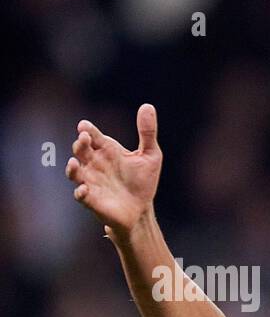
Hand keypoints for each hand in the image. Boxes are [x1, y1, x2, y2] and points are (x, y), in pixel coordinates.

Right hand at [66, 103, 162, 237]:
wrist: (141, 210)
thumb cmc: (142, 182)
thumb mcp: (150, 155)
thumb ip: (147, 133)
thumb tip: (148, 106)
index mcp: (106, 150)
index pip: (93, 136)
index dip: (88, 130)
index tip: (85, 127)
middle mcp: (94, 163)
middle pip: (81, 149)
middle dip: (80, 144)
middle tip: (84, 138)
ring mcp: (90, 180)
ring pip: (74, 171)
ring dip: (72, 167)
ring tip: (75, 162)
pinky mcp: (91, 199)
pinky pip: (80, 194)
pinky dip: (80, 191)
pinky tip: (84, 189)